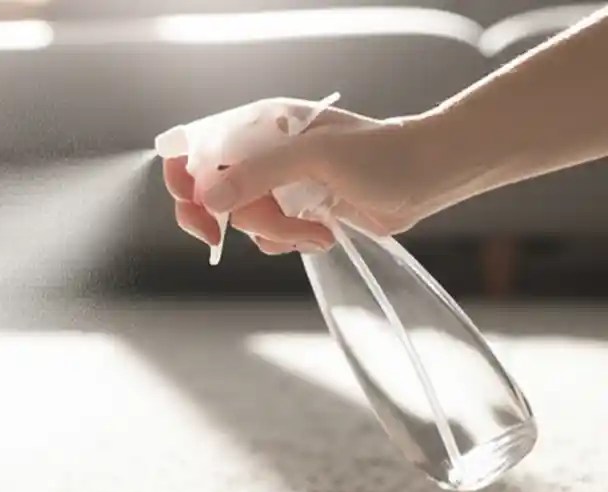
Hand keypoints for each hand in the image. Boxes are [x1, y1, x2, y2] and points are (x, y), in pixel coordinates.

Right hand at [162, 100, 437, 254]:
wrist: (430, 176)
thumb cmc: (381, 153)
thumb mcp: (315, 156)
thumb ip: (257, 174)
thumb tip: (207, 199)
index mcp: (258, 127)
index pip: (195, 148)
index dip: (184, 179)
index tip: (199, 209)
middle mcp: (261, 155)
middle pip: (212, 194)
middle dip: (229, 217)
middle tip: (219, 239)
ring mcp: (278, 186)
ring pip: (242, 221)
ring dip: (273, 232)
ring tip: (314, 230)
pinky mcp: (295, 213)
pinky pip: (266, 237)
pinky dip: (287, 242)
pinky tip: (319, 234)